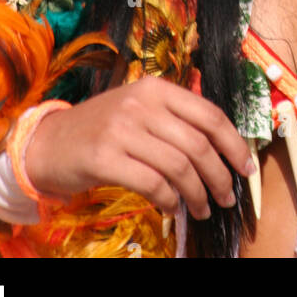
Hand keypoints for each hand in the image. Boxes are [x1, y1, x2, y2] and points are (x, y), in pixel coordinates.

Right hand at [24, 77, 254, 220]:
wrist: (49, 142)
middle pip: (198, 144)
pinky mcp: (104, 157)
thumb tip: (223, 148)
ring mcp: (121, 128)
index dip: (234, 144)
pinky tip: (172, 207)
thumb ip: (175, 120)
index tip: (247, 168)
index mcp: (156, 87)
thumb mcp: (140, 110)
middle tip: (227, 197)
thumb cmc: (102, 128)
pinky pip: (152, 183)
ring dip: (198, 194)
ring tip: (203, 209)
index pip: (209, 114)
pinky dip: (168, 200)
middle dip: (220, 176)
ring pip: (178, 166)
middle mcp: (141, 102)